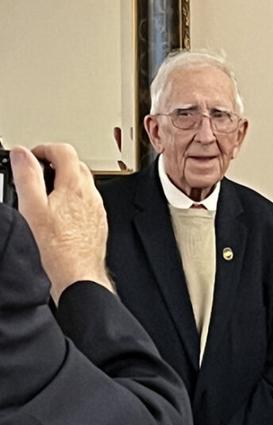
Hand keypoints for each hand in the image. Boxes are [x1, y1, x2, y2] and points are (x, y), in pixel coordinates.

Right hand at [10, 143, 112, 301]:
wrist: (78, 276)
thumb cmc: (57, 249)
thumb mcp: (33, 207)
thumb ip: (27, 176)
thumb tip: (21, 154)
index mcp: (75, 186)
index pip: (65, 151)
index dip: (45, 148)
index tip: (32, 156)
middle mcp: (91, 196)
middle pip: (76, 166)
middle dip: (56, 163)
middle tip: (37, 171)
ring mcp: (97, 211)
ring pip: (83, 185)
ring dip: (66, 182)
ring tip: (46, 192)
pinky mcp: (98, 225)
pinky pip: (87, 204)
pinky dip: (73, 200)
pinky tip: (60, 214)